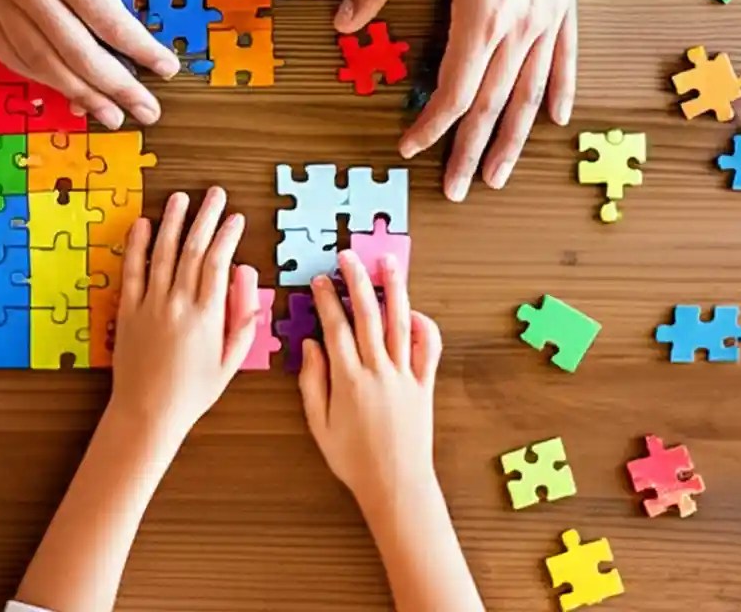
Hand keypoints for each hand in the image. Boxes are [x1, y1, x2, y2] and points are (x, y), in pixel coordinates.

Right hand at [0, 0, 189, 129]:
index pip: (107, 19)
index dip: (140, 49)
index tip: (164, 69)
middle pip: (75, 53)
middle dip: (114, 87)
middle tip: (143, 112)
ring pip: (33, 57)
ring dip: (72, 91)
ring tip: (101, 112)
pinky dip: (23, 68)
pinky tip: (43, 80)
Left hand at [111, 188, 260, 438]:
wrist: (148, 412)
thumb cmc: (193, 392)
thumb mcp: (230, 361)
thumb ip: (243, 319)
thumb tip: (247, 277)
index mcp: (208, 316)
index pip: (219, 263)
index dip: (228, 236)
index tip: (236, 218)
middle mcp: (179, 304)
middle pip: (194, 249)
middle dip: (207, 217)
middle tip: (215, 194)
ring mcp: (151, 305)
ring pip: (163, 252)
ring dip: (173, 221)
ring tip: (181, 198)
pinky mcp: (128, 311)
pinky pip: (132, 270)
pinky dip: (136, 245)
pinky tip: (142, 223)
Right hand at [298, 250, 443, 507]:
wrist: (396, 483)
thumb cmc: (353, 459)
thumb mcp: (319, 424)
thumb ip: (312, 382)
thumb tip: (310, 345)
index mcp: (348, 380)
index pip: (335, 327)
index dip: (325, 300)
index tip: (319, 280)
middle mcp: (378, 371)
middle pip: (367, 315)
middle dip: (356, 281)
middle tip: (348, 257)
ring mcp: (405, 375)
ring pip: (399, 323)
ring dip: (393, 289)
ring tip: (387, 263)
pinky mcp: (425, 384)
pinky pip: (429, 348)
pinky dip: (425, 326)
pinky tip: (415, 310)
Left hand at [337, 0, 577, 200]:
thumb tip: (342, 23)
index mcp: (483, 17)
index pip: (455, 91)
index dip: (432, 125)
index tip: (410, 148)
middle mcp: (521, 28)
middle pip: (492, 105)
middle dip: (471, 151)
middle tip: (458, 191)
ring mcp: (548, 18)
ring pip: (529, 93)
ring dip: (513, 139)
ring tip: (499, 175)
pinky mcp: (565, 3)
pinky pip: (564, 59)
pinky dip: (557, 92)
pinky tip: (552, 120)